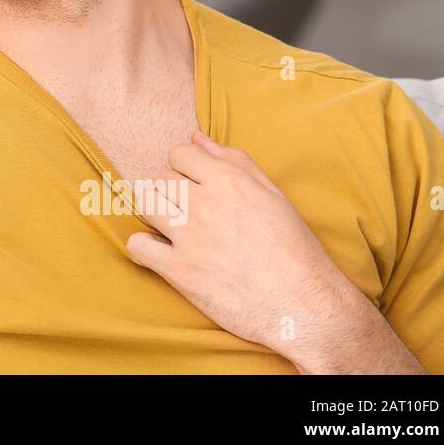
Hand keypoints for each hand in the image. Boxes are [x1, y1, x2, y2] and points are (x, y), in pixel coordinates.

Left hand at [125, 130, 423, 373]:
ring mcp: (189, 237)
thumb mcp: (273, 195)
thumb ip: (234, 161)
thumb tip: (195, 138)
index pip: (179, 153)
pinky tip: (161, 252)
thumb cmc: (295, 249)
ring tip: (174, 227)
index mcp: (229, 181)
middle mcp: (205, 203)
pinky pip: (138, 246)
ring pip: (146, 206)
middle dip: (169, 190)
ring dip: (156, 214)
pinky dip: (144, 248)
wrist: (305, 306)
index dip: (184, 167)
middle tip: (186, 209)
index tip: (193, 183)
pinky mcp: (179, 270)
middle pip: (159, 179)